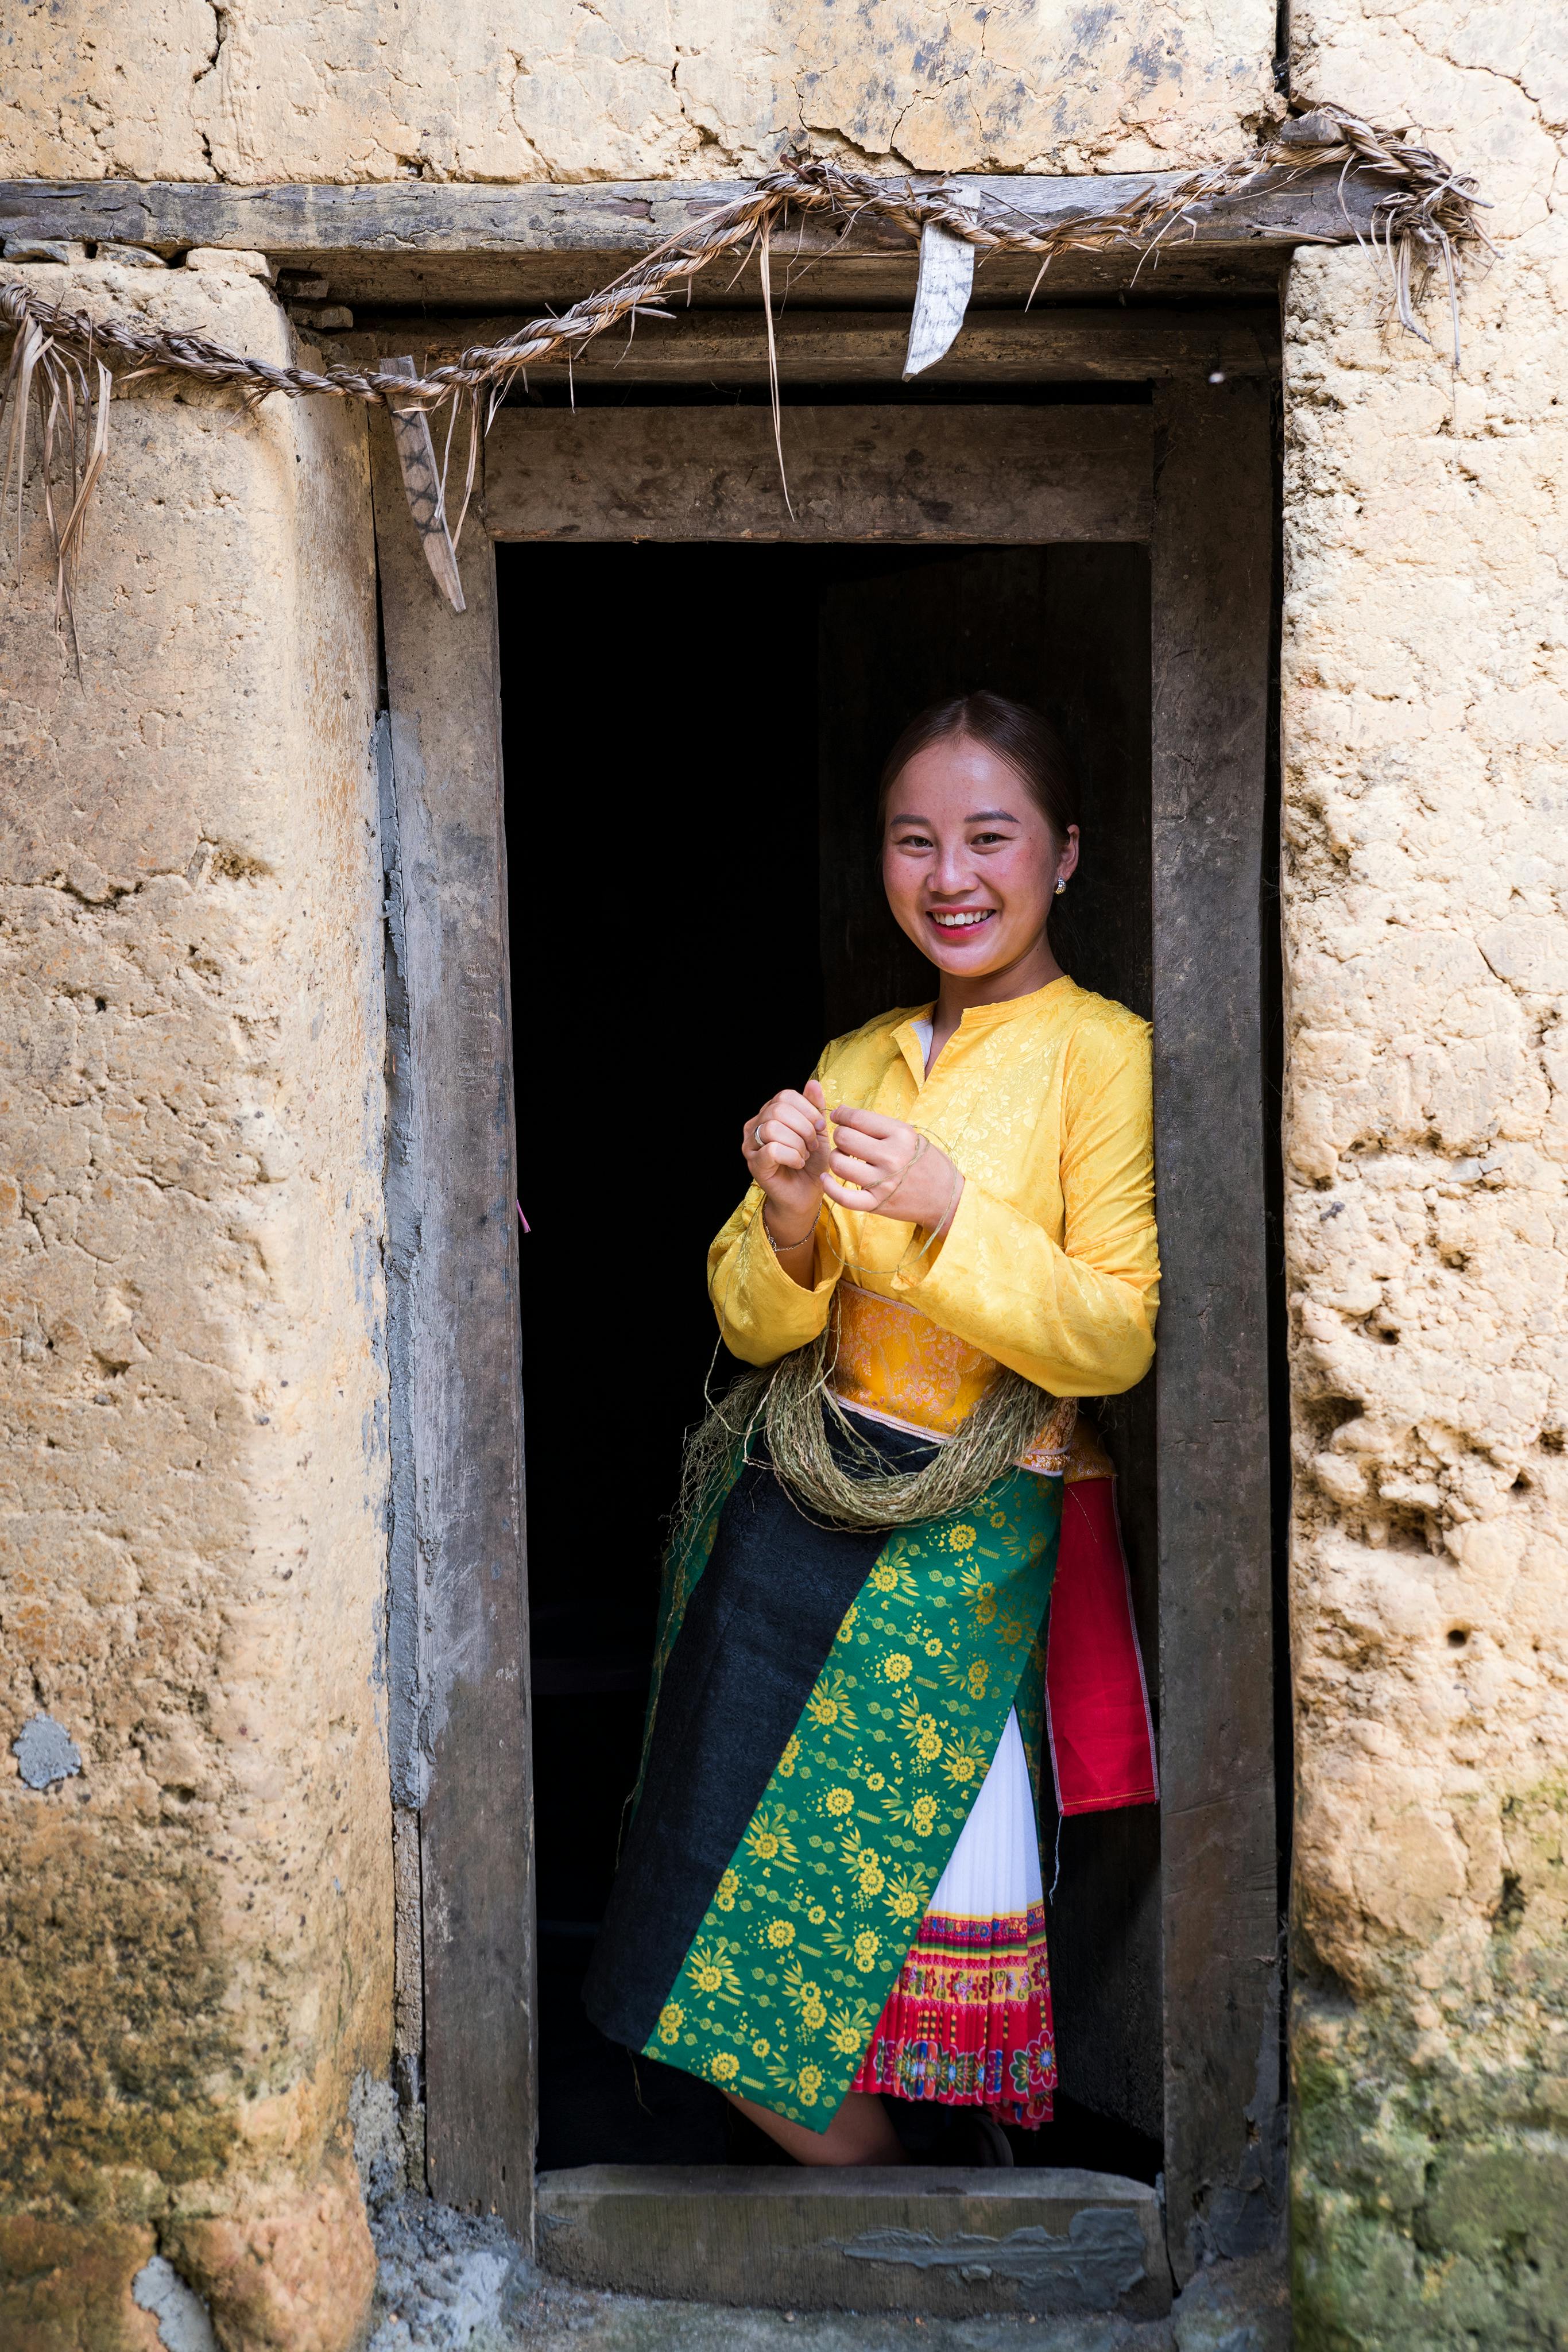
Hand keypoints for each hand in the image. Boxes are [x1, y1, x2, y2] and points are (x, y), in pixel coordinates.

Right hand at [742, 1080, 830, 1242]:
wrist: (806, 1195)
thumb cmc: (811, 1163)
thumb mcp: (818, 1131)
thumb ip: (814, 1108)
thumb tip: (812, 1082)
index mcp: (769, 1113)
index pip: (785, 1096)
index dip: (808, 1110)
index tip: (820, 1128)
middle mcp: (755, 1126)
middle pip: (778, 1110)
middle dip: (804, 1127)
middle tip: (812, 1145)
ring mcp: (751, 1145)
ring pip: (773, 1128)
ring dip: (798, 1143)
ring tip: (804, 1155)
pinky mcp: (754, 1164)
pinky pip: (772, 1149)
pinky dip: (792, 1156)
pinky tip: (798, 1164)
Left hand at [821, 1104, 963, 1232]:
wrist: (946, 1197)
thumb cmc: (926, 1163)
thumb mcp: (911, 1136)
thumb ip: (881, 1127)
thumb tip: (844, 1114)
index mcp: (901, 1135)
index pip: (858, 1118)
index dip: (841, 1114)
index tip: (837, 1116)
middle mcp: (891, 1157)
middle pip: (844, 1138)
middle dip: (839, 1135)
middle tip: (845, 1140)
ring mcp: (882, 1182)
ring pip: (838, 1163)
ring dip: (836, 1158)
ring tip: (845, 1158)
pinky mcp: (876, 1203)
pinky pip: (842, 1197)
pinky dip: (829, 1187)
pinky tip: (826, 1178)